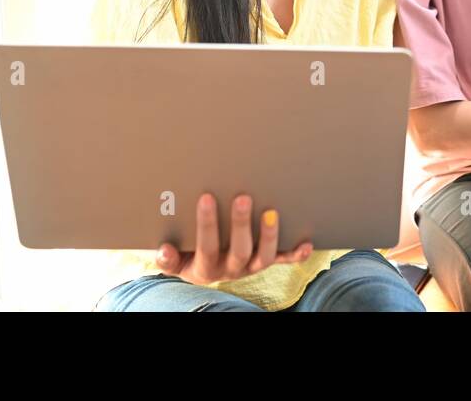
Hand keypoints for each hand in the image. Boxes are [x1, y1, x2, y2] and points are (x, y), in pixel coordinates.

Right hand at [155, 192, 312, 284]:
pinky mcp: (264, 262)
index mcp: (204, 266)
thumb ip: (167, 257)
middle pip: (239, 249)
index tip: (206, 198)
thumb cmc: (186, 256)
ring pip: (263, 257)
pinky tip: (307, 244)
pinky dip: (295, 254)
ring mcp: (250, 266)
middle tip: (242, 197)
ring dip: (269, 236)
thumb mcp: (173, 261)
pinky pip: (282, 260)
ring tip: (272, 212)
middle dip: (241, 223)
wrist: (201, 272)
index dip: (206, 223)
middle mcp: (230, 269)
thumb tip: (164, 250)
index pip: (205, 244)